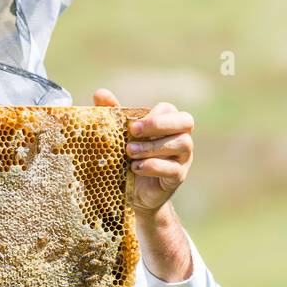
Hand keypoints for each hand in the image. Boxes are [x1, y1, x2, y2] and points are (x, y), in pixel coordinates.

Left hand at [93, 89, 193, 214]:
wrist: (133, 193)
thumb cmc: (129, 157)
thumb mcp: (119, 135)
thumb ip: (113, 114)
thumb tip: (100, 93)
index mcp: (167, 124)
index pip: (169, 109)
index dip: (152, 114)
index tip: (130, 125)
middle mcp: (180, 137)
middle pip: (186, 121)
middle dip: (159, 124)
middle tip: (132, 132)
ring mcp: (183, 158)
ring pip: (183, 144)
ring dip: (153, 146)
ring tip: (129, 152)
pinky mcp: (178, 177)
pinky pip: (174, 169)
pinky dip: (153, 166)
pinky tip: (135, 168)